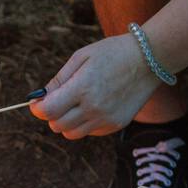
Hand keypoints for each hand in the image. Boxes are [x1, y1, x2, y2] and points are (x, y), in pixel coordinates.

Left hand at [30, 34, 159, 138]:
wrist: (149, 59)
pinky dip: (84, 123)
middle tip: (57, 101)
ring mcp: (106, 119)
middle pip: (57, 125)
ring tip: (75, 104)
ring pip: (71, 134)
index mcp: (82, 88)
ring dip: (66, 122)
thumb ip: (59, 80)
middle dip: (51, 114)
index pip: (48, 111)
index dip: (37, 108)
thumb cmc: (112, 53)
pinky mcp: (116, 125)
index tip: (37, 102)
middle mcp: (94, 108)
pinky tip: (93, 106)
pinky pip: (89, 132)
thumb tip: (40, 98)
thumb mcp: (81, 57)